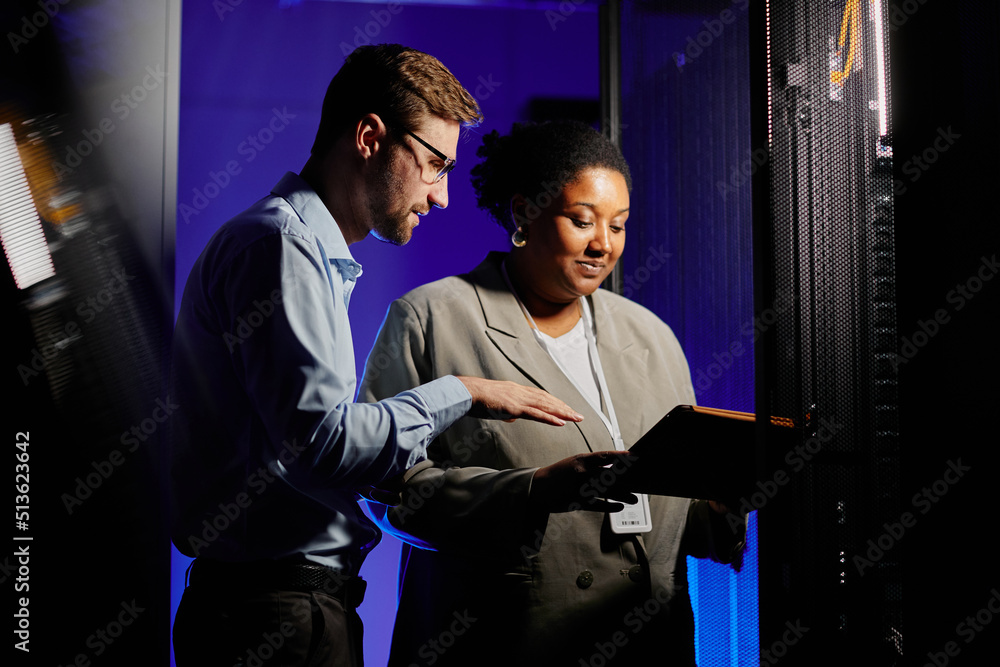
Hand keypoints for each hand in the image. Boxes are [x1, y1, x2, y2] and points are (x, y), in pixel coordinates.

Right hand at [456, 376, 583, 425]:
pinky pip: (536, 414)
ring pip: (546, 406)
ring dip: (563, 412)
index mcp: (516, 391)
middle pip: (547, 400)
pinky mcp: (514, 407)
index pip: (540, 397)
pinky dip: (550, 418)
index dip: (555, 403)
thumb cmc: (477, 399)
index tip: (566, 409)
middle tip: (578, 416)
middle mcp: (521, 392)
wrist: (467, 393)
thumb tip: (513, 417)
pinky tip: (561, 423)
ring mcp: (518, 398)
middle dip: (564, 408)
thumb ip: (506, 410)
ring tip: (576, 419)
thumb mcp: (495, 405)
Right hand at [530, 451, 638, 513]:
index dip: (621, 457)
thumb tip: (614, 467)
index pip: (605, 456)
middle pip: (609, 476)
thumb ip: (593, 465)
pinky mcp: (577, 501)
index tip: (634, 457)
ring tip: (634, 499)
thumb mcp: (574, 463)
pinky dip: (610, 506)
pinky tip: (619, 507)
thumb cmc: (559, 474)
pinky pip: (598, 505)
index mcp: (581, 460)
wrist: (537, 487)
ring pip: (606, 491)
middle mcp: (582, 472)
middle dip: (626, 481)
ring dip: (623, 495)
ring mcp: (579, 488)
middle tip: (640, 483)